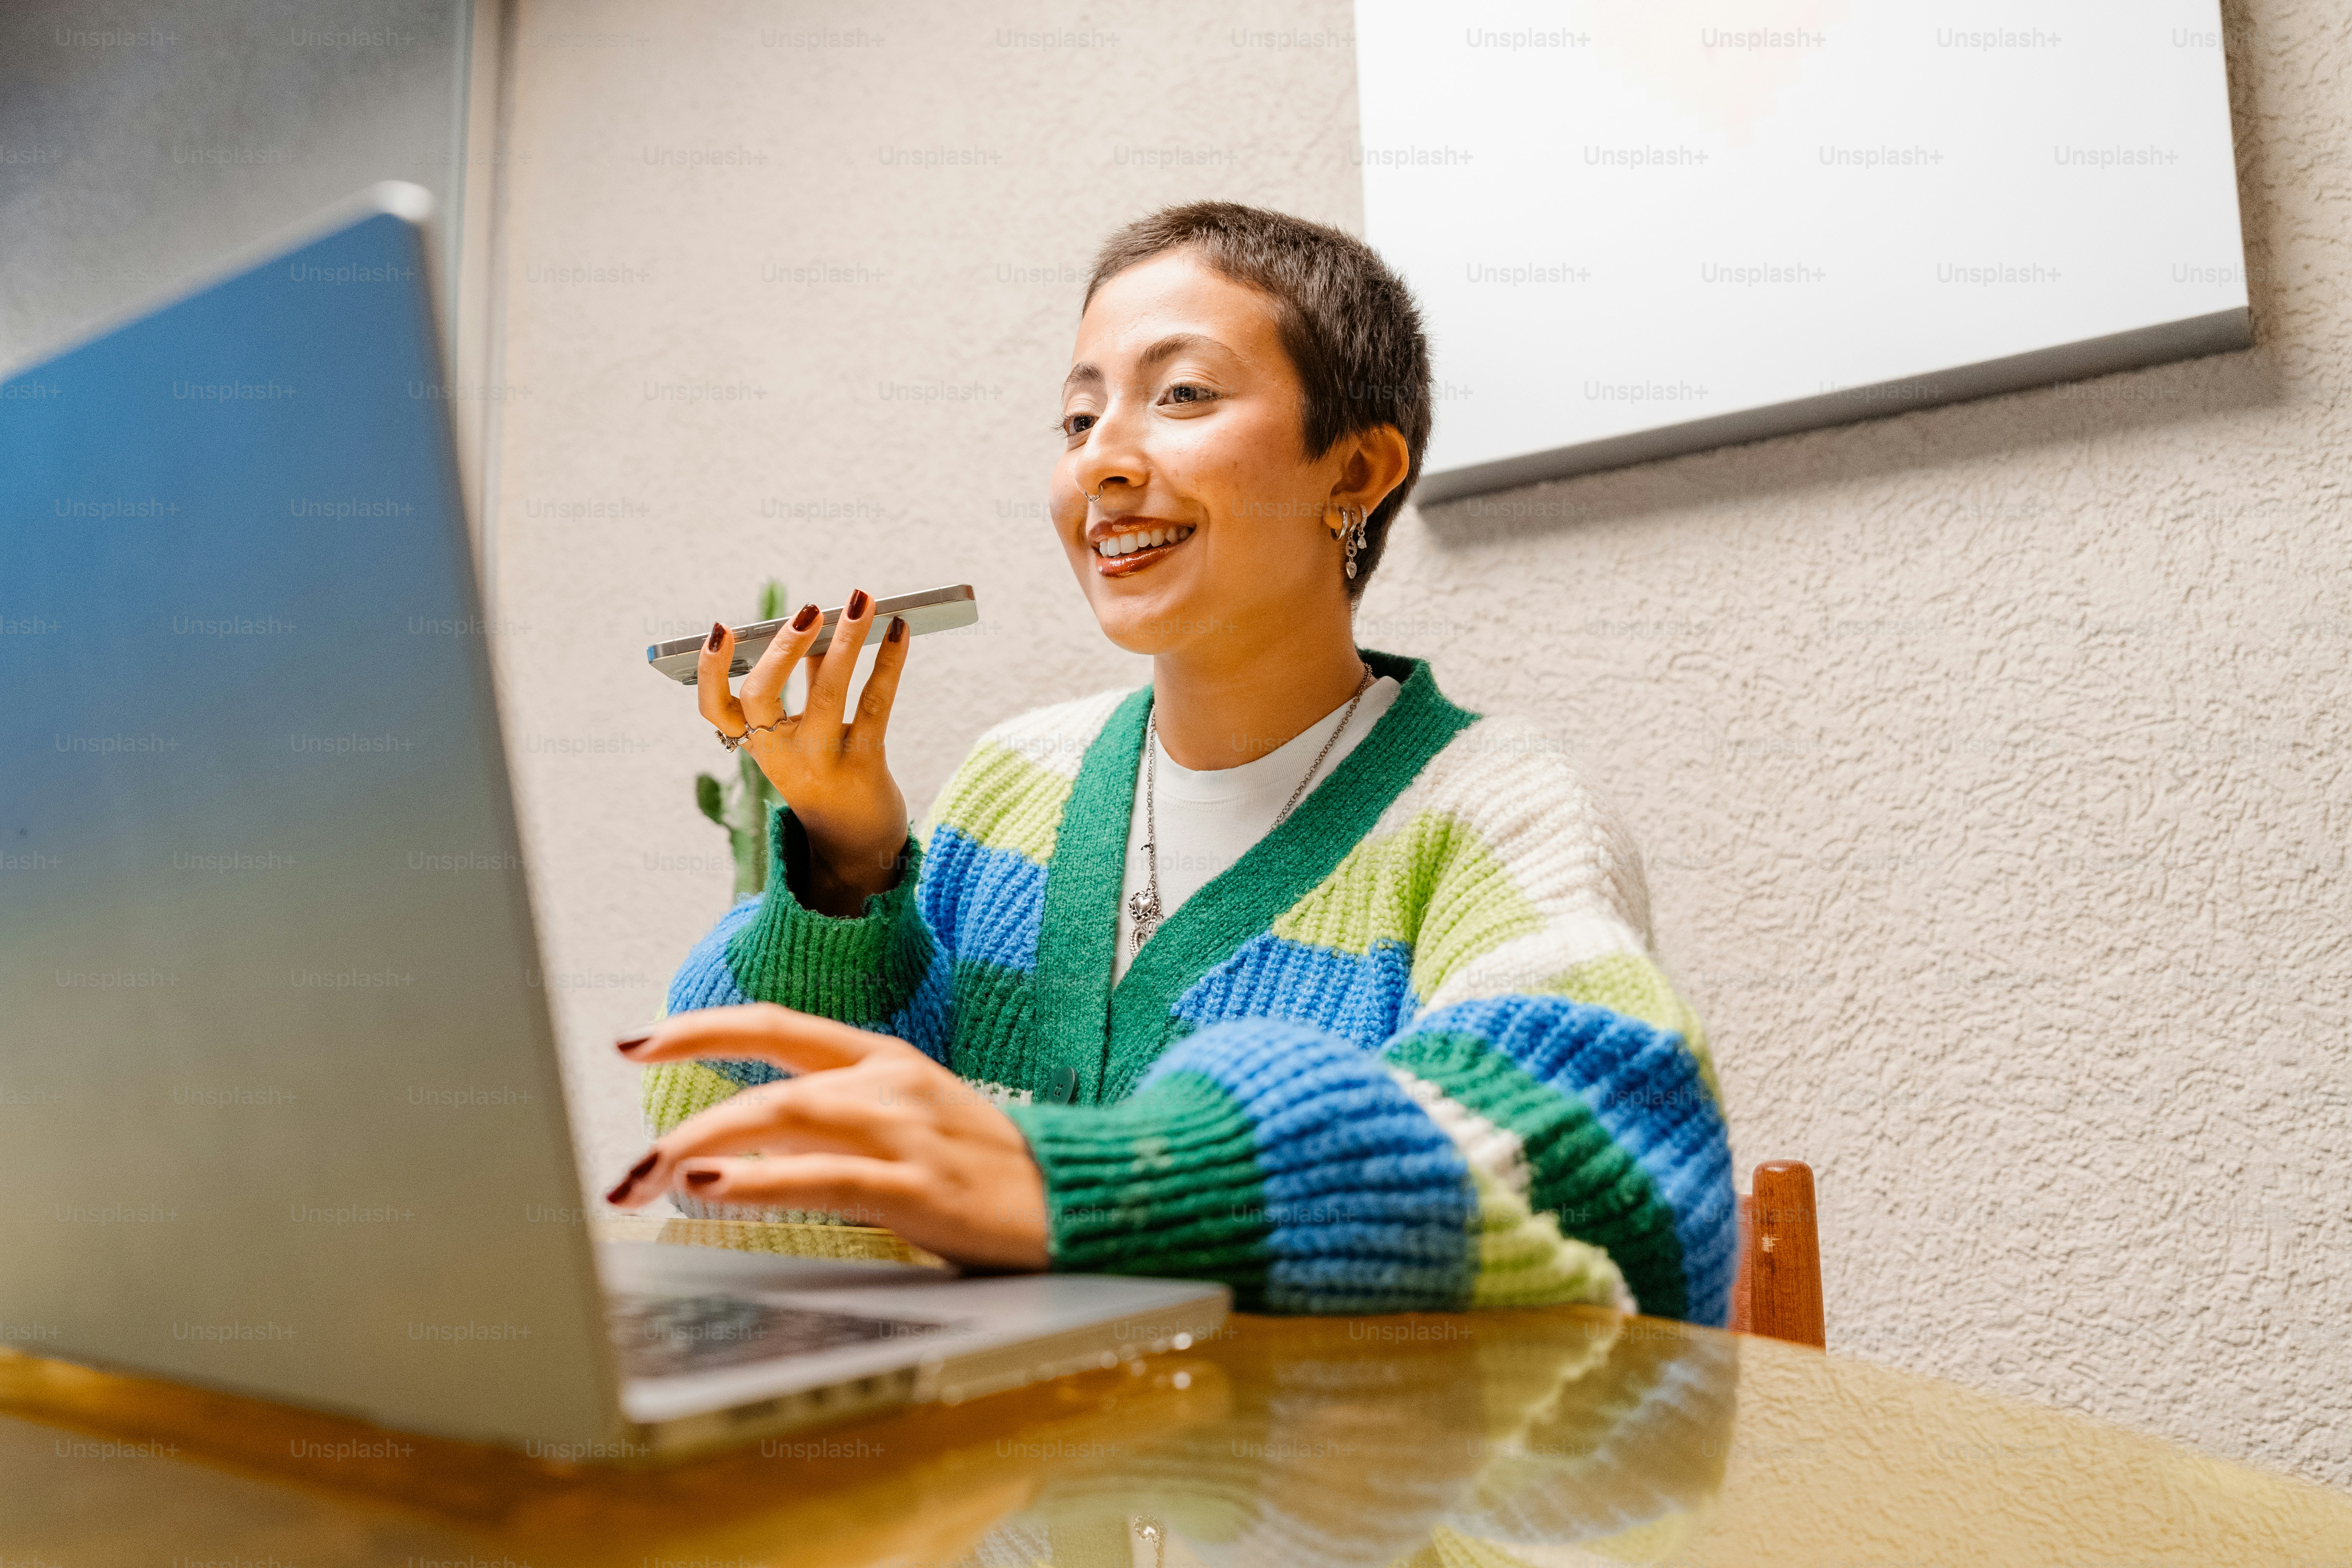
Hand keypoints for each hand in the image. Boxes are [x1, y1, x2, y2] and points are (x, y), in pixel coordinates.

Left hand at [601, 1004, 1050, 1271]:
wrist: (1085, 1199)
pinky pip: (823, 1175)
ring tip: (644, 1176)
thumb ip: (844, 1123)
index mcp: (885, 1061)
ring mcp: (906, 1129)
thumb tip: (757, 1145)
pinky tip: (711, 1191)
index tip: (633, 1039)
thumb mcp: (915, 1125)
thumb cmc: (992, 1174)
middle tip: (621, 1163)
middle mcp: (890, 1082)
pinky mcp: (920, 1186)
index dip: (700, 1027)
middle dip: (680, 1108)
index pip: (776, 1025)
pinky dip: (759, 1180)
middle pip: (766, 1072)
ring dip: (700, 1145)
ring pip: (782, 1114)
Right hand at [698, 589, 909, 914]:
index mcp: (756, 744)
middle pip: (762, 696)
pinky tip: (900, 630)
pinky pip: (875, 705)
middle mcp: (781, 754)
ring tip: (861, 601)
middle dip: (783, 648)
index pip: (716, 710)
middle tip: (810, 609)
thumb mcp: (802, 732)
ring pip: (826, 695)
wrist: (856, 846)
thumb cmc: (826, 773)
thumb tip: (823, 621)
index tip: (721, 631)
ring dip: (845, 642)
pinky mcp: (864, 764)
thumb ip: (809, 678)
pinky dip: (888, 663)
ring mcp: (821, 761)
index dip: (711, 671)